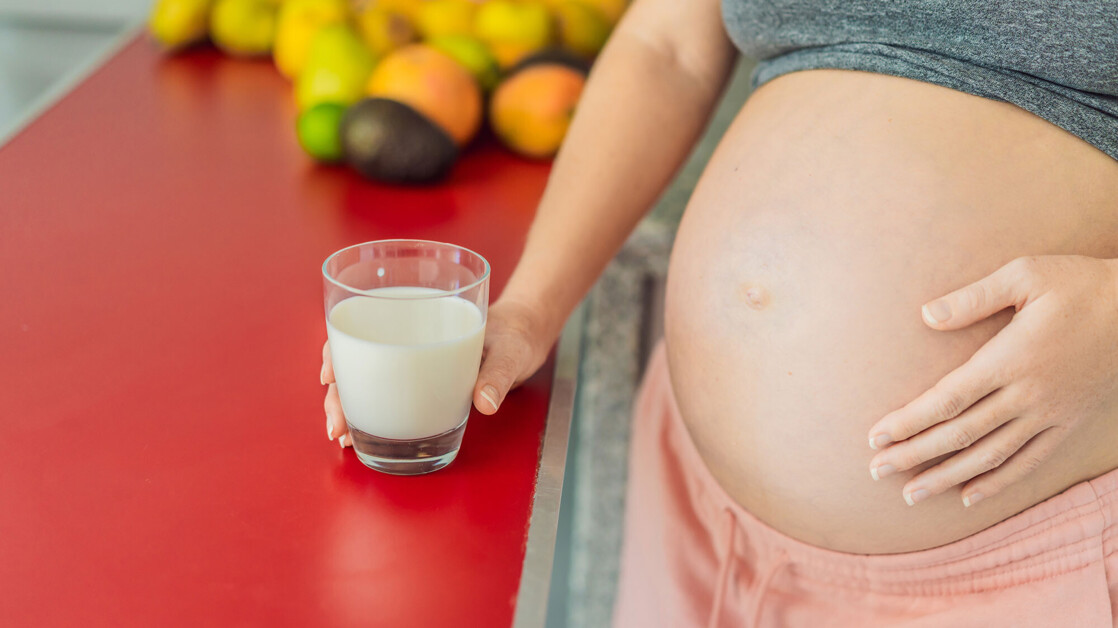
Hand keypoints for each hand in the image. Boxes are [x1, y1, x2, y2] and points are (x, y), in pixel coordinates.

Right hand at [322, 298, 554, 446]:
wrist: (529, 336)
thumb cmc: (517, 333)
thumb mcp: (512, 351)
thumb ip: (499, 374)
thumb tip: (484, 402)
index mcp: (422, 318)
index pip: (365, 326)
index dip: (340, 349)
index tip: (330, 376)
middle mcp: (409, 339)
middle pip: (358, 360)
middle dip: (339, 394)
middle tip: (337, 426)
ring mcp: (413, 362)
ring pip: (367, 381)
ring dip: (349, 407)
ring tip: (342, 437)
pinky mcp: (423, 383)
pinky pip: (389, 396)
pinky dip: (372, 414)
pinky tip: (360, 435)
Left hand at [867, 255, 1117, 506]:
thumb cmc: (1078, 283)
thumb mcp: (1025, 275)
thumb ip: (974, 298)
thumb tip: (926, 315)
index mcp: (1010, 359)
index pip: (947, 400)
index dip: (908, 423)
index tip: (875, 437)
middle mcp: (1028, 395)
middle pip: (960, 435)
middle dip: (914, 455)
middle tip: (876, 471)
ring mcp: (1050, 414)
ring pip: (991, 456)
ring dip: (947, 477)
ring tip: (911, 494)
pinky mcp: (1069, 424)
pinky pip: (1030, 462)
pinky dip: (998, 482)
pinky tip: (968, 496)